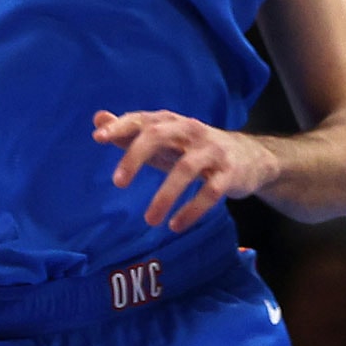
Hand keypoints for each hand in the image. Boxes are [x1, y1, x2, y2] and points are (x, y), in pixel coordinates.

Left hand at [93, 108, 276, 233]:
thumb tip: (98, 120)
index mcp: (170, 121)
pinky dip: (192, 210)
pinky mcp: (228, 174)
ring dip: (165, 195)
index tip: (98, 139)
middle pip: (160, 135)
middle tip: (117, 183)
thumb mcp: (162, 139)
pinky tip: (175, 225)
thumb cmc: (192, 148)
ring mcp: (211, 152)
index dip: (120, 127)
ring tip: (149, 220)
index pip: (141, 119)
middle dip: (136, 156)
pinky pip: (210, 192)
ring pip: (185, 169)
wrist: (248, 157)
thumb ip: (130, 132)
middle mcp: (190, 131)